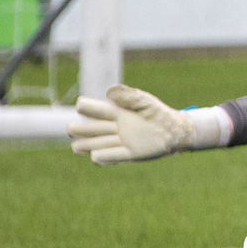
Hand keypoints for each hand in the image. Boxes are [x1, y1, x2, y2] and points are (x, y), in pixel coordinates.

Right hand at [68, 84, 192, 164]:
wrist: (176, 131)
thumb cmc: (159, 114)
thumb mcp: (145, 102)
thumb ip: (129, 96)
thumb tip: (110, 91)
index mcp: (120, 112)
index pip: (101, 110)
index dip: (90, 108)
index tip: (80, 104)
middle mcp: (118, 128)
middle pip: (96, 129)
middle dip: (83, 129)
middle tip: (70, 129)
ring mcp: (123, 141)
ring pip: (101, 143)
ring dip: (88, 145)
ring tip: (75, 146)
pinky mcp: (131, 153)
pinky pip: (115, 156)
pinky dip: (105, 157)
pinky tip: (95, 157)